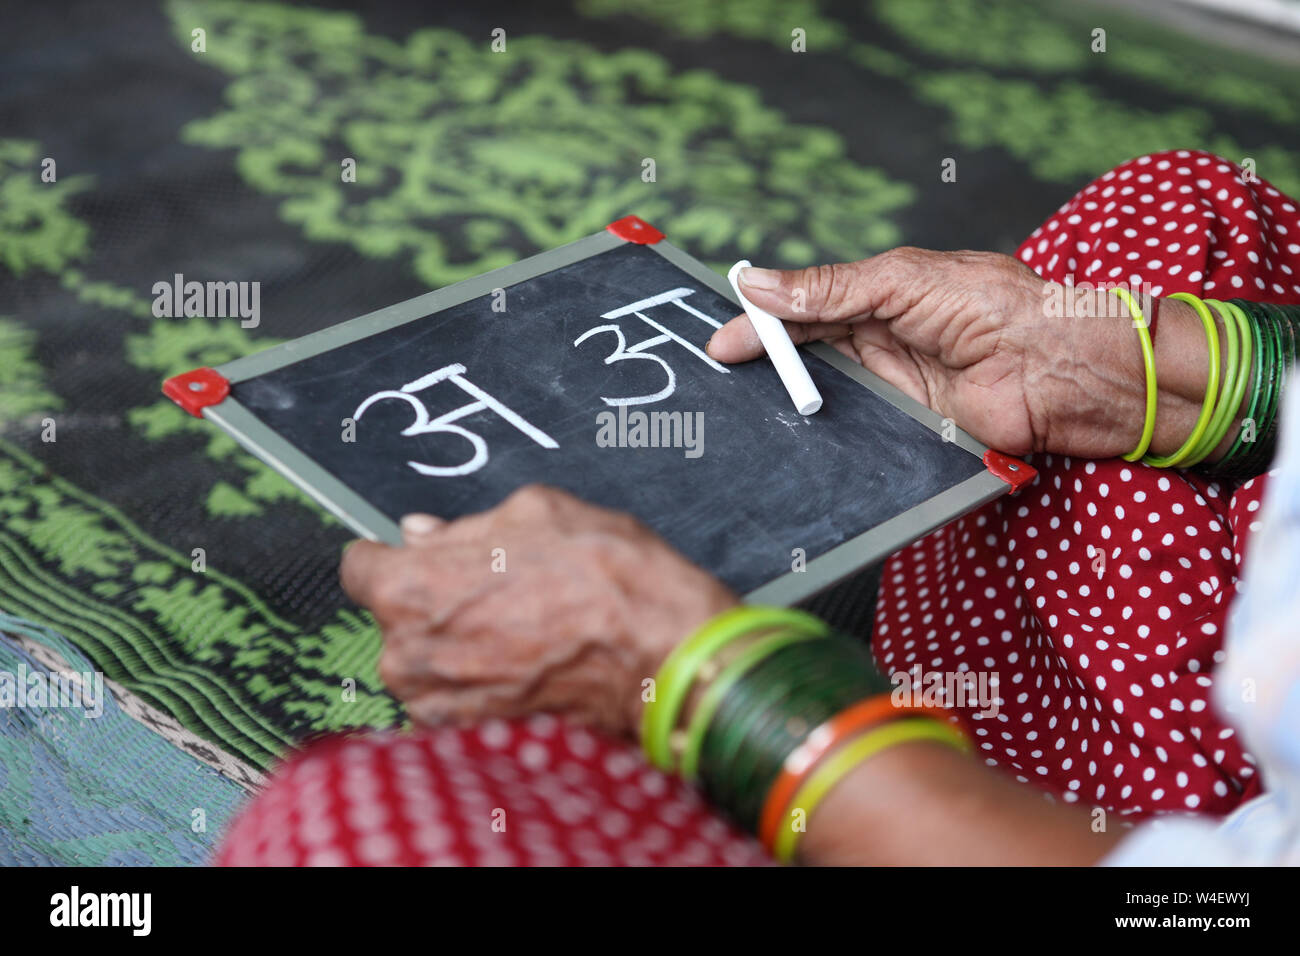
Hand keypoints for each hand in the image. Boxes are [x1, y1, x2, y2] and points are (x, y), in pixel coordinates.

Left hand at [340, 485, 736, 735]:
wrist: (660, 656)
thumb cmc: (604, 581)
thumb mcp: (533, 514)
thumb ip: (461, 528)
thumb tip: (423, 532)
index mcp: (408, 588)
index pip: (357, 567)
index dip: (391, 557)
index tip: (420, 558)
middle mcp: (407, 654)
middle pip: (395, 618)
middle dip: (433, 602)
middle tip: (495, 590)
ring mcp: (437, 705)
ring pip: (425, 661)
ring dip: (456, 646)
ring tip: (521, 628)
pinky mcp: (470, 736)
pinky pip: (454, 699)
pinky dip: (480, 683)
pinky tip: (527, 663)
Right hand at [706, 248, 1164, 458]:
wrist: (1060, 371)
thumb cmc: (998, 307)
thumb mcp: (903, 280)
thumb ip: (830, 288)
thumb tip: (758, 285)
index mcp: (876, 297)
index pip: (801, 309)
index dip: (759, 323)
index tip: (718, 340)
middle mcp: (877, 344)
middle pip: (802, 356)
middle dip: (761, 364)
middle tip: (715, 375)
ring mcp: (888, 392)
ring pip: (820, 398)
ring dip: (785, 401)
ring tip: (737, 408)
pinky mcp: (901, 433)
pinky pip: (851, 436)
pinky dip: (820, 438)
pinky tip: (787, 437)